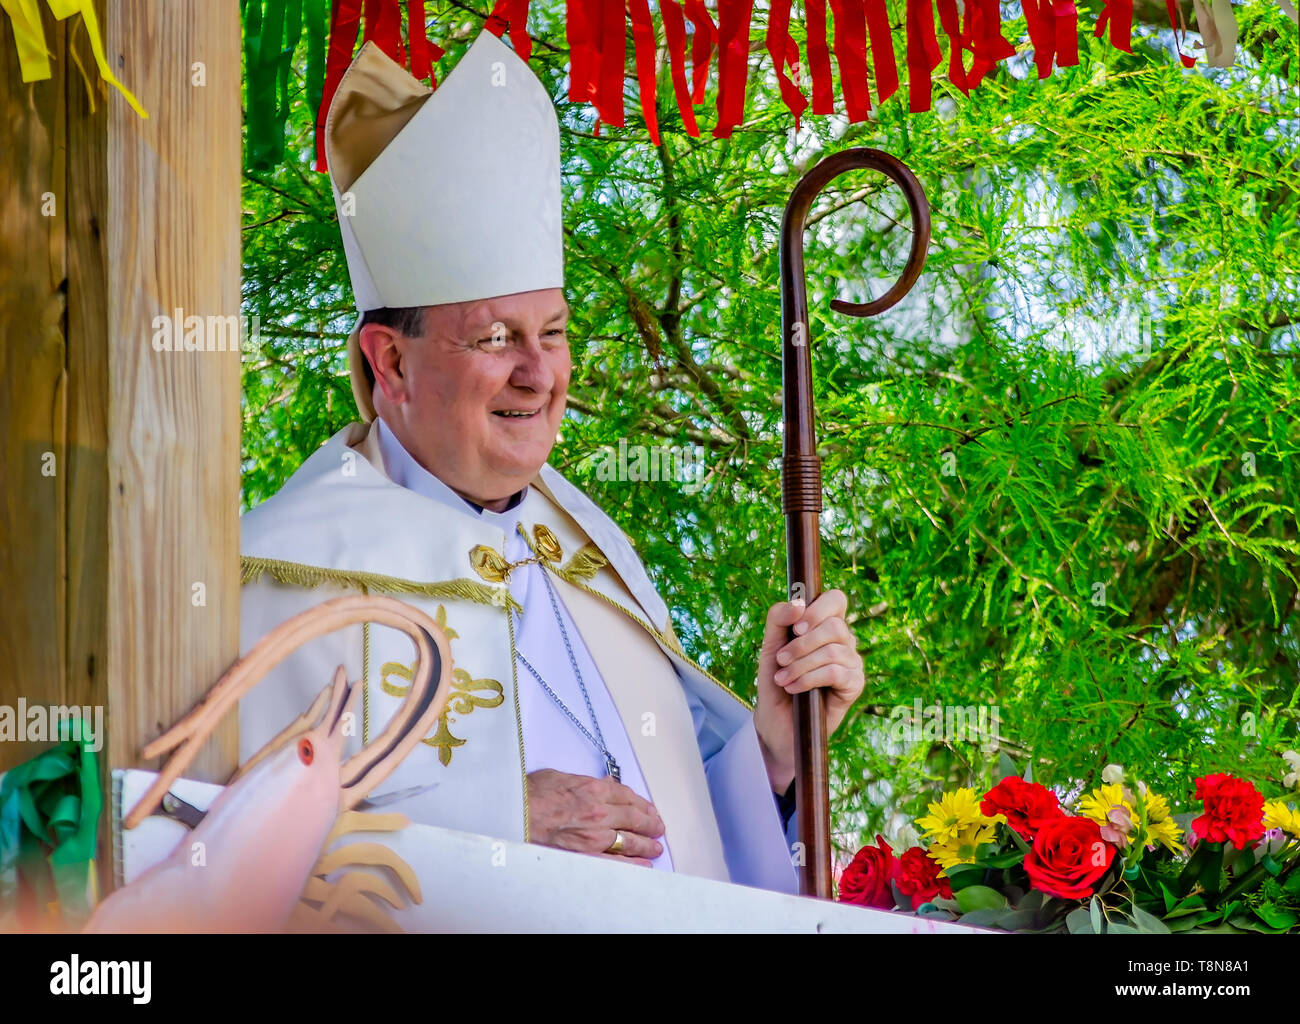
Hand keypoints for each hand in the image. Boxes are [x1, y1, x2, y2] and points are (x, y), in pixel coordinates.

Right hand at [526, 768, 664, 866]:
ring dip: (646, 844)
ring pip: (630, 841)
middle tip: (658, 827)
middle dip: (650, 824)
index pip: (628, 797)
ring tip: (655, 847)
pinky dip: (632, 864)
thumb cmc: (531, 793)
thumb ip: (587, 781)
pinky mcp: (584, 854)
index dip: (642, 804)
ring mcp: (593, 836)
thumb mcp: (561, 775)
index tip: (648, 809)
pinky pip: (615, 861)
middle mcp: (599, 812)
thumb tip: (604, 784)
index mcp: (594, 789)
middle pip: (635, 819)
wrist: (513, 811)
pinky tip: (643, 864)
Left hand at [753, 589, 864, 793]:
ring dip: (800, 665)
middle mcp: (843, 641)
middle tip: (781, 660)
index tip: (797, 627)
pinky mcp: (855, 685)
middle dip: (801, 644)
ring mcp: (852, 663)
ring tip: (783, 679)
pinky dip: (808, 679)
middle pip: (835, 626)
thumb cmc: (776, 680)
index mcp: (825, 625)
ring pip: (833, 651)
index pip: (836, 600)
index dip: (819, 608)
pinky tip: (794, 689)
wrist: (776, 721)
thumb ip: (778, 619)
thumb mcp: (770, 646)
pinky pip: (835, 672)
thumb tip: (797, 603)